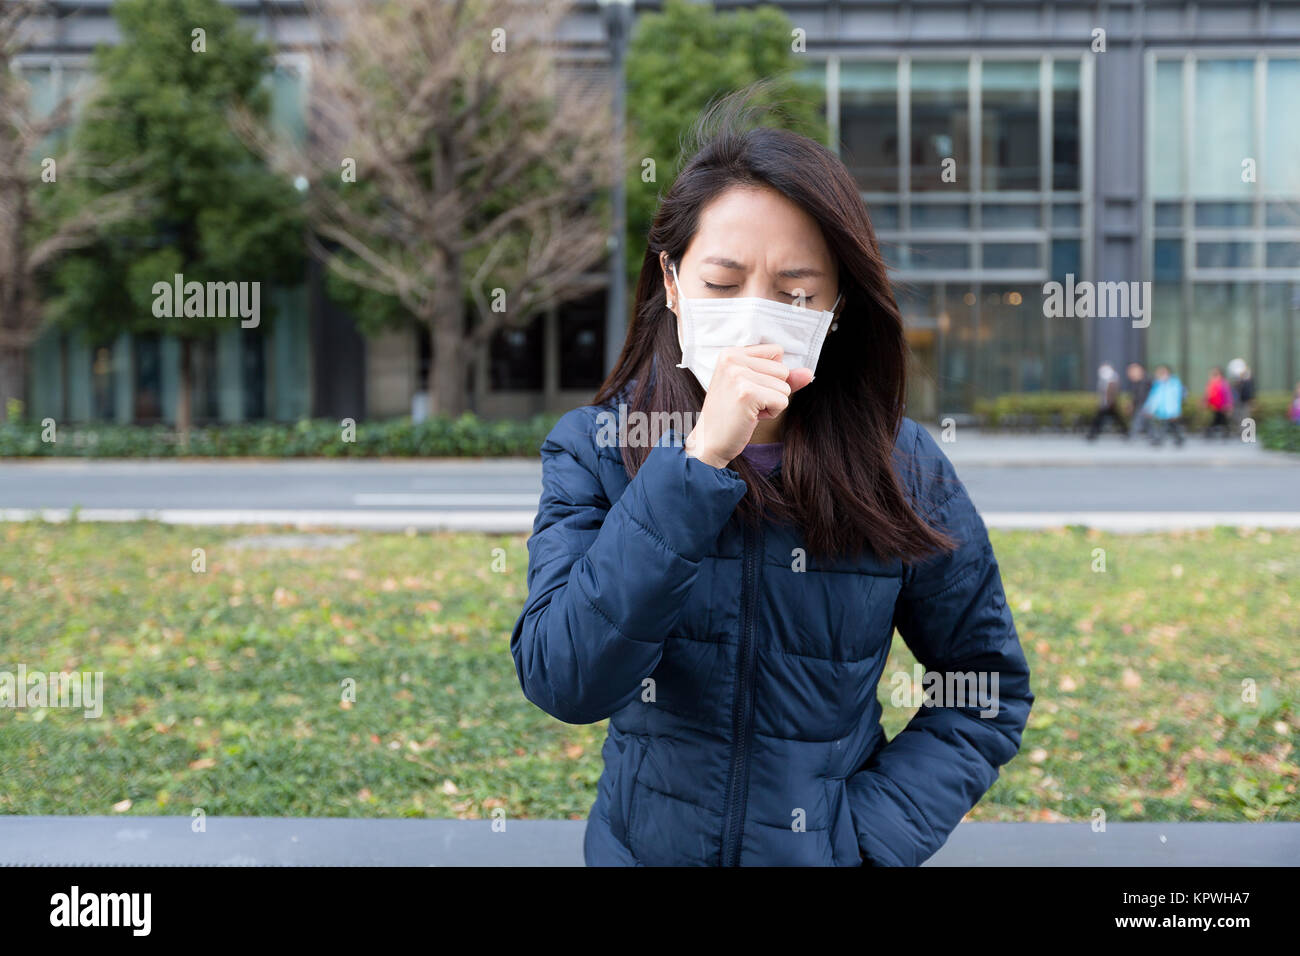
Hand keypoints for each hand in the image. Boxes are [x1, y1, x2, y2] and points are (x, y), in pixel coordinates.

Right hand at [683, 344, 813, 468]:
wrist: (709, 442)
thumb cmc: (732, 416)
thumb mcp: (755, 388)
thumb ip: (781, 377)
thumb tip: (809, 373)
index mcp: (731, 353)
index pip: (776, 352)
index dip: (770, 375)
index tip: (747, 390)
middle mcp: (732, 359)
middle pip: (783, 369)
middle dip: (772, 391)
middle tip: (747, 403)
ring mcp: (738, 375)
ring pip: (785, 387)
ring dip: (772, 403)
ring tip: (748, 410)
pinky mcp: (747, 394)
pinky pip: (782, 401)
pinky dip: (772, 413)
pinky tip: (751, 417)